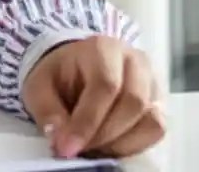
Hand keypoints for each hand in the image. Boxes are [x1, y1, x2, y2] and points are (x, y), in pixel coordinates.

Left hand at [22, 36, 164, 159]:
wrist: (75, 69)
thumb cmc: (58, 76)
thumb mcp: (39, 87)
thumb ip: (47, 111)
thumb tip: (60, 139)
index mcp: (103, 48)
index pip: (106, 85)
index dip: (87, 121)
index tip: (67, 147)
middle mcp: (135, 61)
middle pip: (133, 103)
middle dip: (103, 134)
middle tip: (78, 149)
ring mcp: (153, 83)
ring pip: (150, 120)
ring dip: (120, 143)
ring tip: (92, 147)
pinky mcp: (159, 104)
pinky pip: (155, 131)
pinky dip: (133, 145)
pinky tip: (108, 145)